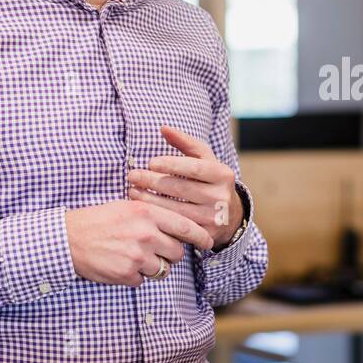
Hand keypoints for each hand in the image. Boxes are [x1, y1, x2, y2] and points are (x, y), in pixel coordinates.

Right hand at [65, 199, 213, 286]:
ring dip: (153, 267)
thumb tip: (179, 227)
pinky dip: (134, 276)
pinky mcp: (127, 274)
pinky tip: (120, 264)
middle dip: (170, 254)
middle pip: (177, 252)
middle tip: (155, 250)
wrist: (68, 238)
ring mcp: (137, 256)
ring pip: (162, 269)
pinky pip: (143, 280)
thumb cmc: (98, 220)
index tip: (208, 242)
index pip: (185, 227)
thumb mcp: (127, 207)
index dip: (200, 236)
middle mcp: (146, 234)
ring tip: (134, 256)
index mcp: (147, 213)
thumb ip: (153, 215)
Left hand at [125, 126, 243, 249]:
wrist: (229, 216)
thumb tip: (163, 128)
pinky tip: (143, 208)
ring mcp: (214, 218)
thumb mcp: (204, 160)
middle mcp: (221, 196)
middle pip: (181, 188)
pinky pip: (176, 225)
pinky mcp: (205, 235)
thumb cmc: (210, 181)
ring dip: (150, 200)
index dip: (171, 164)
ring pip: (176, 209)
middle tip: (132, 175)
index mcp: (222, 174)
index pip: (194, 167)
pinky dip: (157, 216)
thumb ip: (185, 143)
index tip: (150, 162)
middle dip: (153, 181)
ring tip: (132, 191)